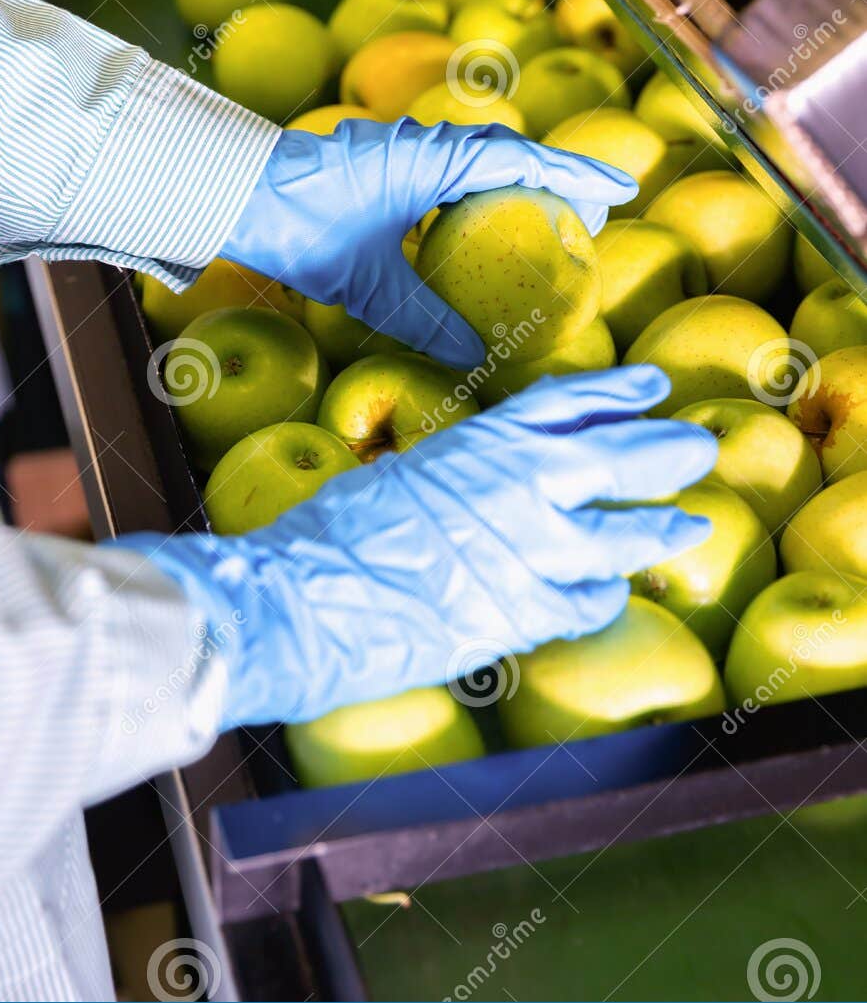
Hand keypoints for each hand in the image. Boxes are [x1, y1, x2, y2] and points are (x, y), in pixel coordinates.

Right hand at [130, 368, 717, 727]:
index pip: (566, 405)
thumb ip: (455, 475)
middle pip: (619, 460)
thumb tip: (478, 482)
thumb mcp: (398, 477)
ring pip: (622, 538)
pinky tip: (608, 597)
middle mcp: (519, 486)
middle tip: (698, 448)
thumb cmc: (329, 537)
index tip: (650, 387)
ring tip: (688, 527)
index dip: (615, 395)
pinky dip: (600, 599)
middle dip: (665, 452)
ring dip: (657, 532)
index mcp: (481, 441)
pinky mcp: (525, 615)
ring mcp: (530, 552)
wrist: (304, 602)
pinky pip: (587, 603)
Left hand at [222, 117, 635, 368]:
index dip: (576, 171)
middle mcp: (418, 142)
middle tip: (585, 207)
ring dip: (507, 178)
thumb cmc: (302, 230)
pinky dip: (465, 188)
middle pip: (503, 150)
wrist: (228, 192)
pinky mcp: (369, 160)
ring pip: (467, 157)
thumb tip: (477, 360)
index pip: (523, 158)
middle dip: (550, 173)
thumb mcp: (369, 286)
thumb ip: (427, 322)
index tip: (621, 186)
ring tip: (536, 214)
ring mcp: (392, 146)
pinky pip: (436, 167)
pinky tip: (462, 224)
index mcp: (432, 159)